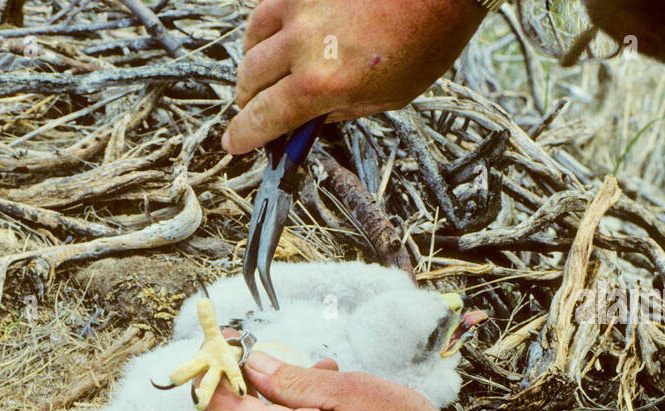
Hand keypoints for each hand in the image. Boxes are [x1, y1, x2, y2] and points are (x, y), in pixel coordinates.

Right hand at [223, 0, 485, 153]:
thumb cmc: (430, 36)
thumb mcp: (391, 95)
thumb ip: (343, 109)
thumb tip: (311, 118)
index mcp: (324, 82)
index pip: (264, 117)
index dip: (244, 135)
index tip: (234, 143)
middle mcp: (302, 43)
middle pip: (249, 79)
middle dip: (249, 101)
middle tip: (257, 110)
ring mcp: (299, 4)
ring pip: (252, 40)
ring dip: (254, 63)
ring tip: (268, 73)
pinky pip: (270, 8)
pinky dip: (269, 28)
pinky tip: (283, 36)